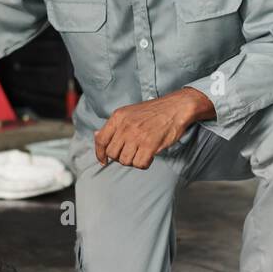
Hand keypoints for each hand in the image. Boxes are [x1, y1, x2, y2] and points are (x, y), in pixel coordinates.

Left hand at [93, 88, 213, 168]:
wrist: (176, 107)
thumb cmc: (153, 112)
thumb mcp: (129, 113)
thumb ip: (113, 125)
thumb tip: (96, 136)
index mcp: (118, 117)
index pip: (101, 140)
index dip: (100, 153)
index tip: (104, 160)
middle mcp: (125, 126)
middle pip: (112, 153)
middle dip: (120, 157)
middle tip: (131, 153)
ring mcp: (137, 135)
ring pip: (125, 161)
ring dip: (133, 161)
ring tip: (141, 153)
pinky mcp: (150, 144)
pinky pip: (139, 164)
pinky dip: (144, 164)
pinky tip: (149, 156)